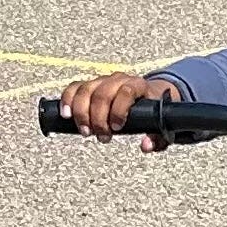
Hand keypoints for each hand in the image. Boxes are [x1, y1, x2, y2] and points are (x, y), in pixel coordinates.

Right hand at [58, 73, 181, 151]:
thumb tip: (145, 146)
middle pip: (102, 93)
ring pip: (85, 90)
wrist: (147, 94)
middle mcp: (119, 80)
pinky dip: (67, 100)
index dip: (119, 110)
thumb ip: (157, 138)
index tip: (117, 127)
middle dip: (98, 118)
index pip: (126, 91)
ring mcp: (102, 81)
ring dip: (81, 113)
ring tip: (85, 132)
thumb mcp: (160, 125)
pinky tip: (66, 115)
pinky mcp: (90, 85)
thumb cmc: (153, 111)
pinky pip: (74, 88)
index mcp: (138, 85)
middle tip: (101, 136)